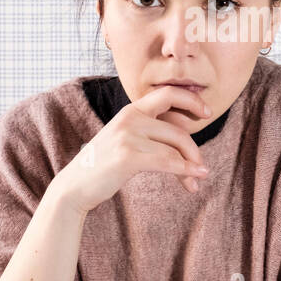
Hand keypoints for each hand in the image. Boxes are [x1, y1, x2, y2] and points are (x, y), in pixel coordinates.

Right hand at [55, 84, 212, 215]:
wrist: (74, 187)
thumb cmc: (104, 166)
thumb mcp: (125, 140)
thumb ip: (150, 133)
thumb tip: (186, 136)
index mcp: (130, 111)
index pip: (168, 94)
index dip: (191, 100)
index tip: (207, 112)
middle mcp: (130, 118)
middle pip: (178, 129)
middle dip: (194, 150)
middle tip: (202, 168)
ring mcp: (128, 136)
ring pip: (175, 147)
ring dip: (191, 165)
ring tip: (198, 180)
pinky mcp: (128, 156)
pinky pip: (167, 162)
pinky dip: (184, 171)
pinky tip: (193, 179)